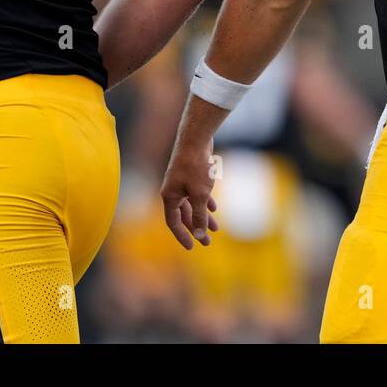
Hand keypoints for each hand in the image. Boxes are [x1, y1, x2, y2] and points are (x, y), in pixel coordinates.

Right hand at [160, 128, 219, 249]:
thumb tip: (199, 235)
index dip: (182, 236)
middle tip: (207, 242)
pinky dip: (205, 202)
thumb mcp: (199, 195)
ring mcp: (182, 183)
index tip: (191, 248)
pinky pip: (197, 194)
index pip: (173, 222)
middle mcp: (173, 191)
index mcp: (170, 197)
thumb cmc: (196, 166)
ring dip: (203, 216)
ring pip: (192, 205)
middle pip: (184, 216)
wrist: (196, 139)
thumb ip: (199, 215)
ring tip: (216, 228)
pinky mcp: (191, 176)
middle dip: (196, 229)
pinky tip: (214, 209)